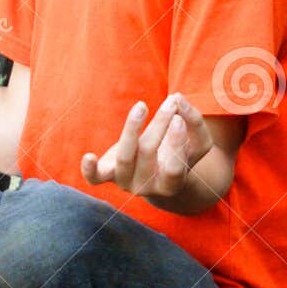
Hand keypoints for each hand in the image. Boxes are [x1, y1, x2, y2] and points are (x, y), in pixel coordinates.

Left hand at [80, 91, 212, 200]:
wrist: (159, 172)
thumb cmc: (182, 153)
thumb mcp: (197, 141)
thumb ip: (194, 121)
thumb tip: (178, 99)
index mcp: (170, 186)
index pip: (174, 169)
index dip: (176, 143)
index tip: (178, 119)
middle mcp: (145, 188)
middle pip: (148, 154)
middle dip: (159, 126)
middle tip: (171, 103)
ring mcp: (124, 182)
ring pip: (125, 157)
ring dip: (132, 129)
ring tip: (142, 106)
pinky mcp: (108, 174)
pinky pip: (94, 177)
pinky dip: (90, 169)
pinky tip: (89, 156)